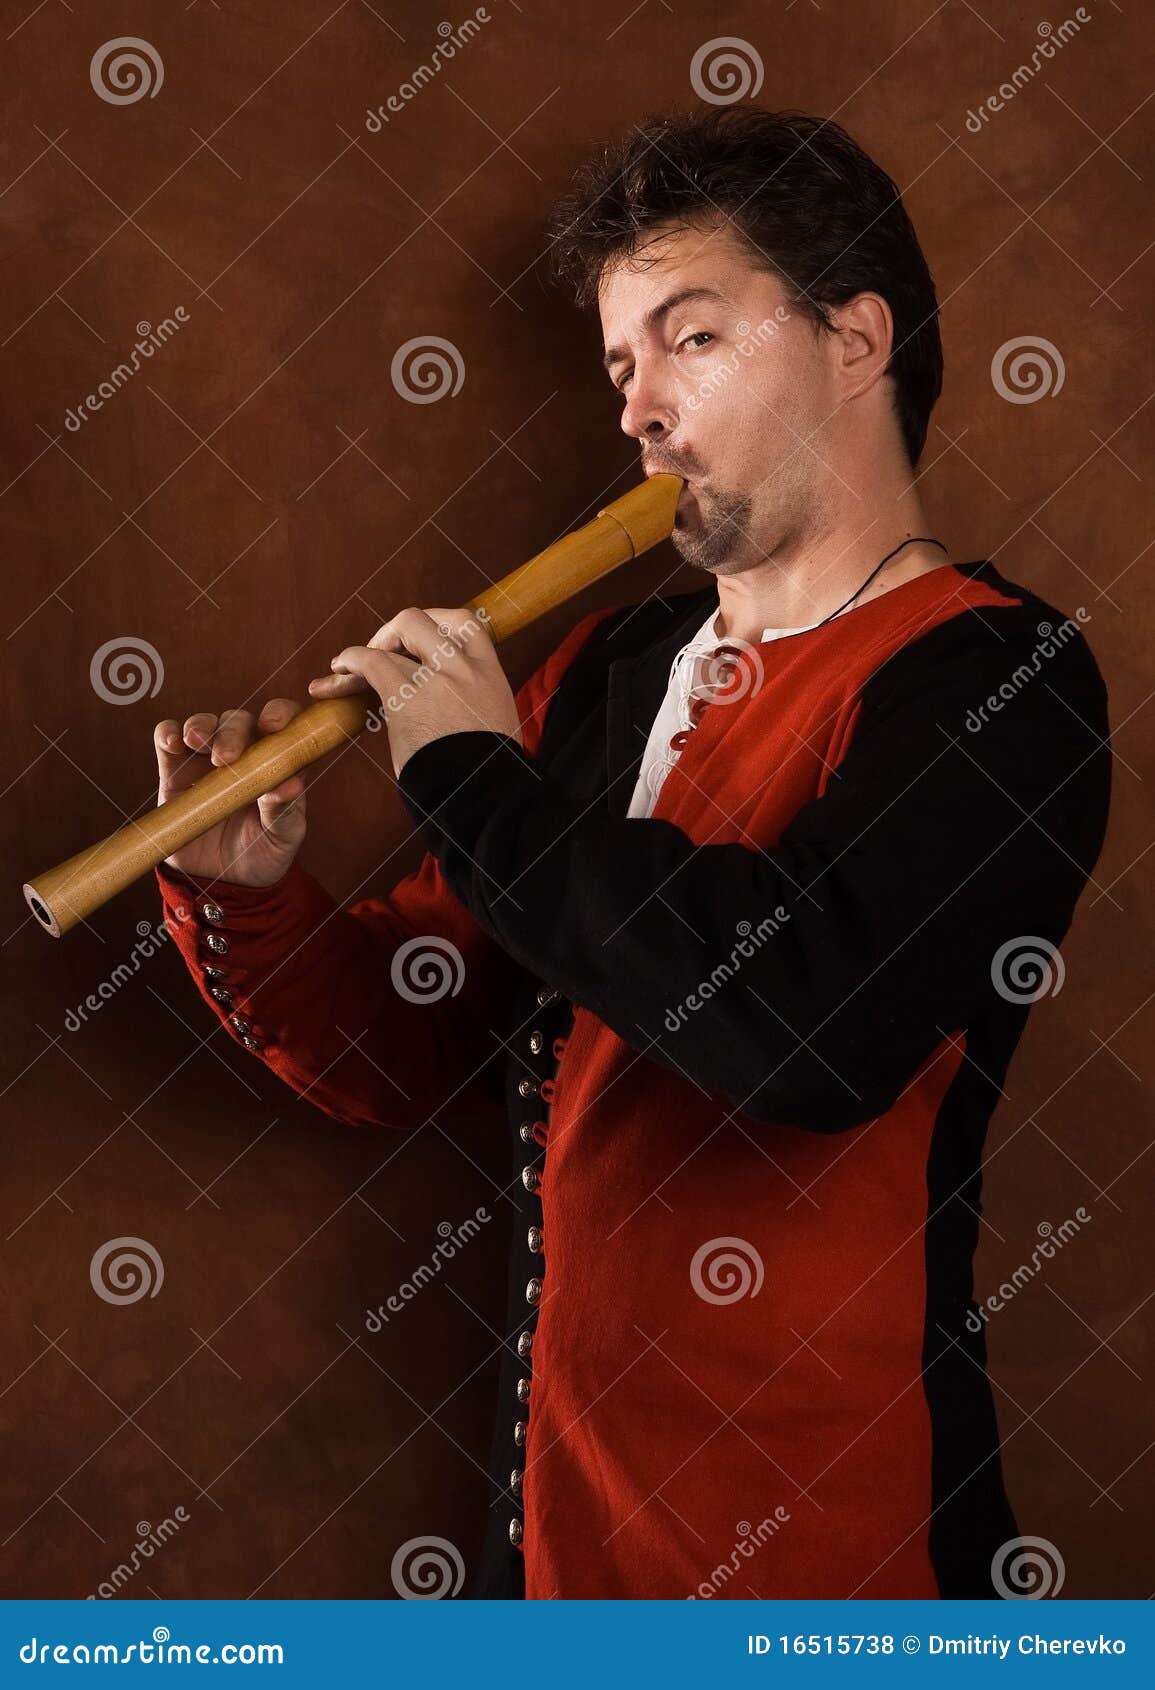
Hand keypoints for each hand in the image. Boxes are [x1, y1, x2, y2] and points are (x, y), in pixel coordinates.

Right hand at [154, 700, 308, 886]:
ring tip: (198, 744)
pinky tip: (174, 744)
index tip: (273, 725)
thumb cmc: (262, 853)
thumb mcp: (282, 837)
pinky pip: (168, 738)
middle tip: (225, 758)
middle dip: (233, 731)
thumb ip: (285, 809)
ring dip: (202, 726)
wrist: (223, 884)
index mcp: (277, 762)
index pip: (285, 723)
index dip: (281, 713)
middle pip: (239, 721)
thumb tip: (291, 784)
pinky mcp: (175, 771)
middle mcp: (244, 753)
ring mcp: (207, 760)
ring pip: (205, 723)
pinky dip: (169, 733)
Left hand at [306, 606, 521, 778]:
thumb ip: (476, 707)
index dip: (438, 623)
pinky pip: (371, 660)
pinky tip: (339, 668)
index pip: (468, 625)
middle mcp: (466, 668)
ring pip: (400, 630)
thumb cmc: (484, 775)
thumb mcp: (495, 726)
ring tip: (346, 666)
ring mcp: (438, 678)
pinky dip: (351, 659)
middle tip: (382, 652)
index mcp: (492, 676)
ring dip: (370, 645)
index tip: (420, 640)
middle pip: (424, 620)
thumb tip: (457, 711)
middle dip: (396, 630)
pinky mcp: (406, 695)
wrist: (482, 796)